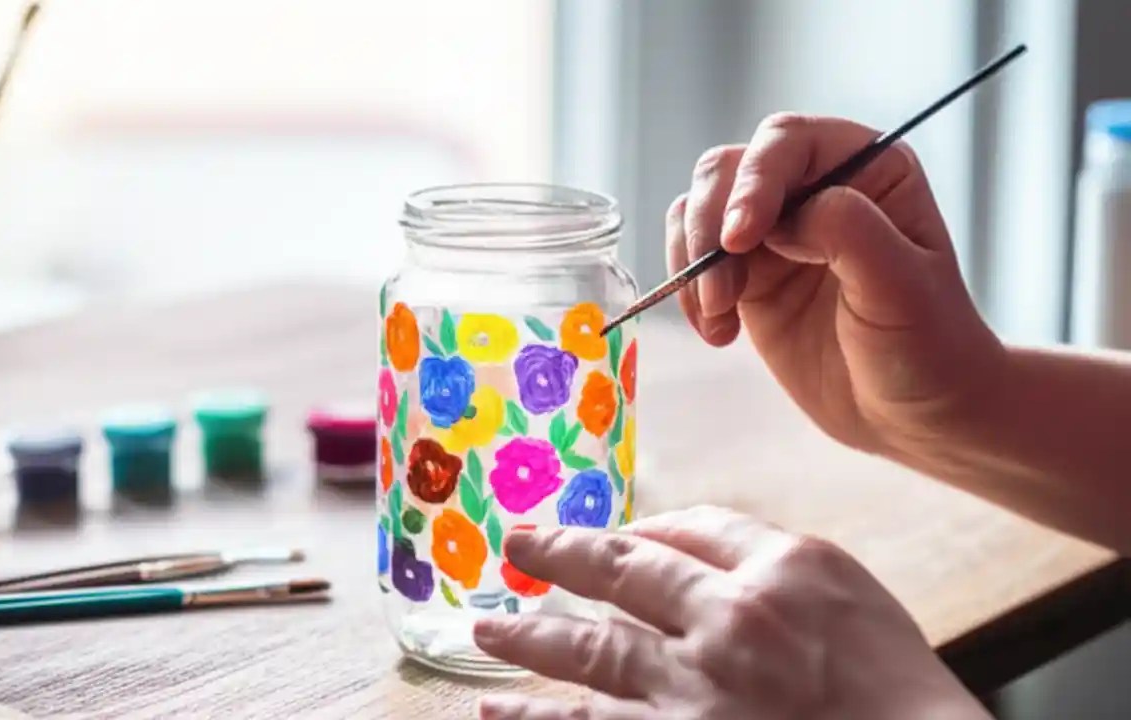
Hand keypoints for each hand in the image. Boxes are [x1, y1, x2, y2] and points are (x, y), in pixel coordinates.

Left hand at [472, 507, 988, 719]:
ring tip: (485, 630)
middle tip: (515, 543)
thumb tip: (673, 539)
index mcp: (782, 571)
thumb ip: (763, 557)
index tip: (604, 536)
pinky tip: (497, 713)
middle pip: (621, 574)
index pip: (689, 530)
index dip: (639, 531)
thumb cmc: (898, 689)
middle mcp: (731, 623)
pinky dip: (538, 719)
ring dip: (529, 640)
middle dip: (560, 554)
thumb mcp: (848, 594)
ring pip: (591, 655)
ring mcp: (700, 696)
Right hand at [668, 114, 1004, 458]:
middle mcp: (814, 187)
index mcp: (866, 169)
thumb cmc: (929, 350)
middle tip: (721, 294)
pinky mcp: (746, 275)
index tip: (739, 240)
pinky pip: (693, 260)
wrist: (914, 416)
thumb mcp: (904, 289)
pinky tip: (717, 333)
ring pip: (698, 209)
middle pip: (727, 170)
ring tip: (718, 317)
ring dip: (693, 261)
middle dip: (710, 226)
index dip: (754, 182)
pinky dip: (689, 291)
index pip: (787, 143)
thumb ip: (850, 232)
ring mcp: (774, 232)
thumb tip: (786, 215)